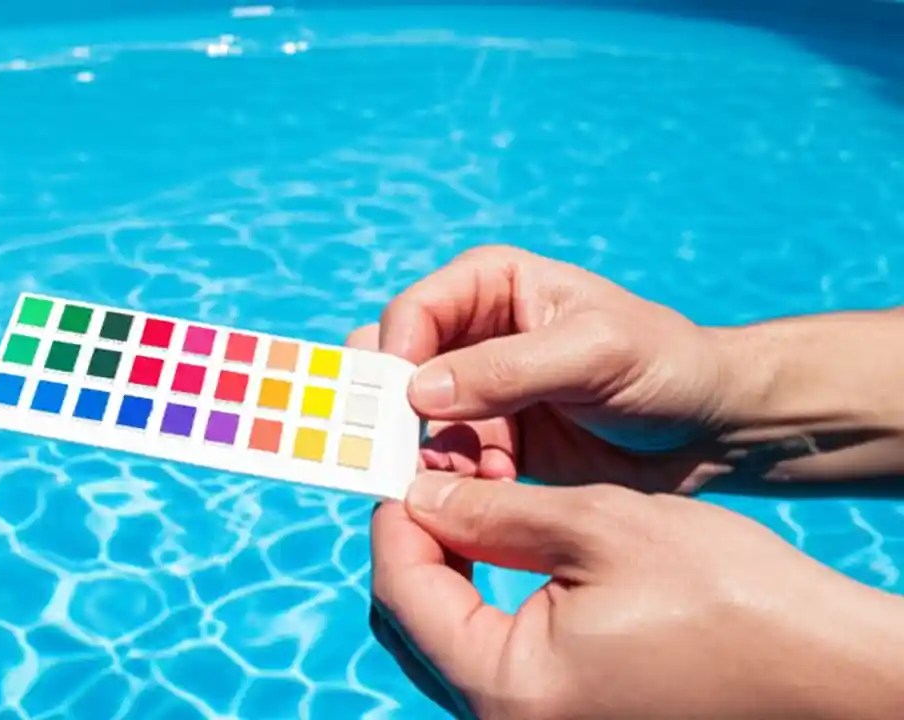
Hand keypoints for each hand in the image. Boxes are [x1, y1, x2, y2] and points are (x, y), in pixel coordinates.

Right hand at [365, 244, 733, 492]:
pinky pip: (440, 463)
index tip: (403, 406)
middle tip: (405, 449)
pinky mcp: (487, 443)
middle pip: (393, 363)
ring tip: (477, 474)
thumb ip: (506, 370)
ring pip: (408, 421)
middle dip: (391, 407)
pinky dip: (454, 481)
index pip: (414, 311)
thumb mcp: (594, 354)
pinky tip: (499, 489)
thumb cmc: (665, 365)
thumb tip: (417, 394)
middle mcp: (471, 333)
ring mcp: (474, 392)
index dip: (396, 355)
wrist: (708, 430)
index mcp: (491, 284)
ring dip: (426, 453)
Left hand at [370, 475, 903, 719]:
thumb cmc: (728, 595)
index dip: (394, 519)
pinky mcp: (562, 715)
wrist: (824, 668)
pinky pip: (489, 656)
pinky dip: (479, 599)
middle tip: (423, 478)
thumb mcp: (599, 528)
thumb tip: (417, 493)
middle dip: (410, 545)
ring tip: (459, 500)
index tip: (400, 462)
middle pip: (413, 623)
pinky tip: (495, 545)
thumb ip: (492, 512)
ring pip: (446, 638)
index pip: (404, 591)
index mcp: (509, 687)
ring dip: (442, 570)